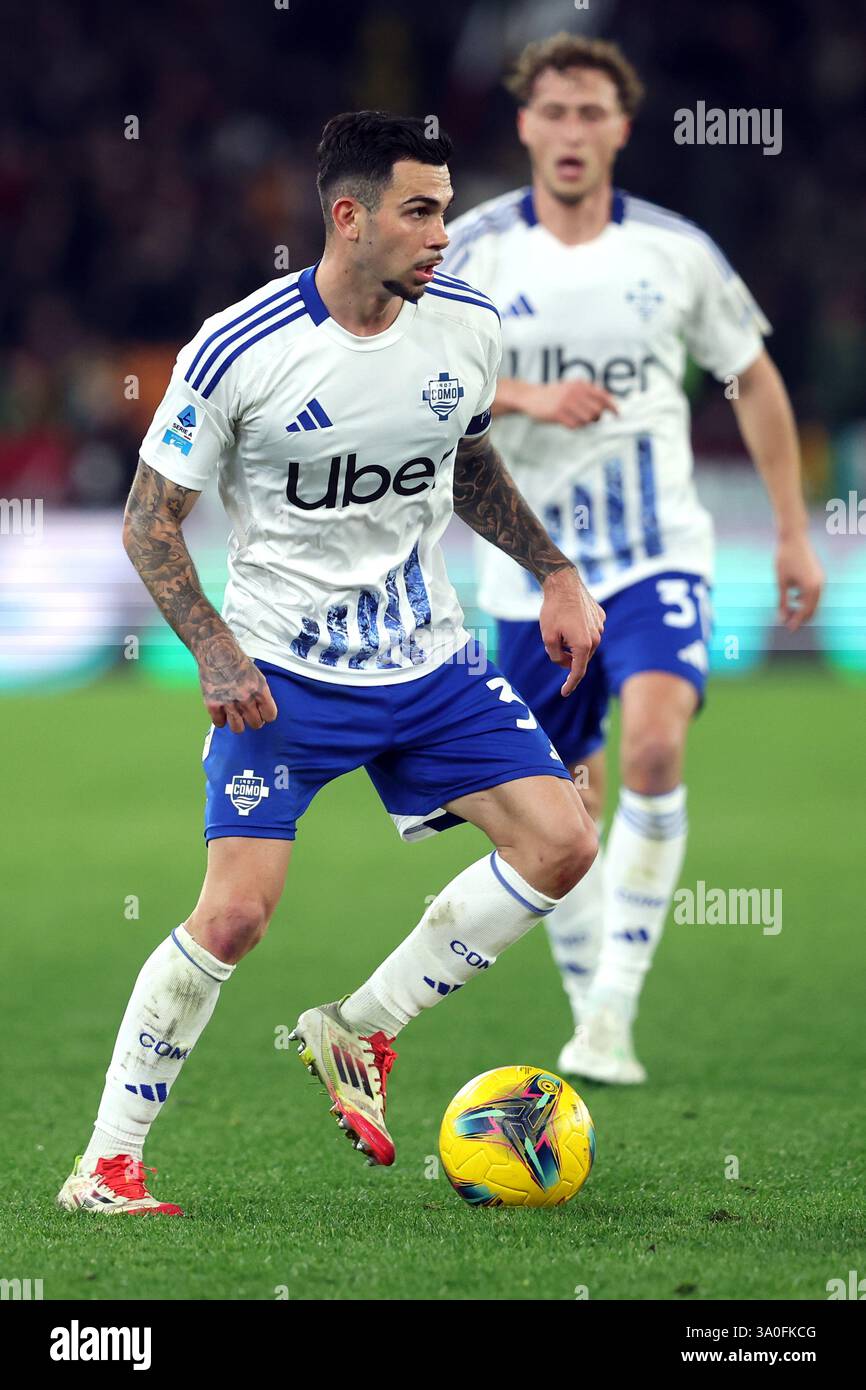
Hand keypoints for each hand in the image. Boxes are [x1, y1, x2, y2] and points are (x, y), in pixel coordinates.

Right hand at [198, 636, 277, 732]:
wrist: (216, 651)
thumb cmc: (238, 662)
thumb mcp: (258, 676)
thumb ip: (261, 694)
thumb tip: (263, 712)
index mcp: (260, 689)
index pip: (270, 716)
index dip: (266, 715)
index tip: (262, 712)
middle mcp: (245, 698)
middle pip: (255, 724)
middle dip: (253, 719)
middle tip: (247, 713)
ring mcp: (228, 702)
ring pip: (238, 729)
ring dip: (238, 723)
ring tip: (235, 715)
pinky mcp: (213, 704)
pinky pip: (220, 723)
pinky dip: (220, 719)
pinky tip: (222, 711)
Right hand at [523, 381, 617, 427]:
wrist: (531, 397)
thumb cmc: (554, 394)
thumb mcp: (572, 387)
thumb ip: (588, 392)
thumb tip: (609, 402)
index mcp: (580, 385)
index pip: (603, 396)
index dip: (613, 407)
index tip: (618, 415)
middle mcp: (574, 392)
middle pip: (597, 411)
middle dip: (595, 418)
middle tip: (588, 419)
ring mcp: (566, 403)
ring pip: (587, 420)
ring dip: (584, 423)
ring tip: (575, 419)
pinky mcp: (557, 414)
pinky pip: (574, 426)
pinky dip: (574, 426)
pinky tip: (566, 421)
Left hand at [539, 567, 604, 695]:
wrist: (563, 582)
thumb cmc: (553, 610)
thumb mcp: (548, 637)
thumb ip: (556, 656)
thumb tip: (565, 663)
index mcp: (584, 645)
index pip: (578, 671)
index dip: (570, 684)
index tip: (565, 693)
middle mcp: (596, 638)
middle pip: (581, 657)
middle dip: (568, 656)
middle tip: (555, 644)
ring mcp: (600, 626)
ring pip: (586, 644)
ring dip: (574, 642)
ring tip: (562, 626)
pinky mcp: (600, 616)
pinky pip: (589, 630)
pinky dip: (580, 630)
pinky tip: (570, 618)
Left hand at [775, 532, 823, 630]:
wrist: (793, 537)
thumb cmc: (784, 558)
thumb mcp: (781, 582)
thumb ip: (782, 602)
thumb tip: (781, 619)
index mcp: (811, 588)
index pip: (805, 612)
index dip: (796, 622)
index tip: (788, 629)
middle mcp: (819, 585)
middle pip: (812, 609)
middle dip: (801, 617)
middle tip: (788, 624)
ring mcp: (820, 579)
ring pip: (814, 602)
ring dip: (803, 608)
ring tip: (789, 612)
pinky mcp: (818, 575)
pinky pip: (814, 593)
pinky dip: (806, 599)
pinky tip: (794, 599)